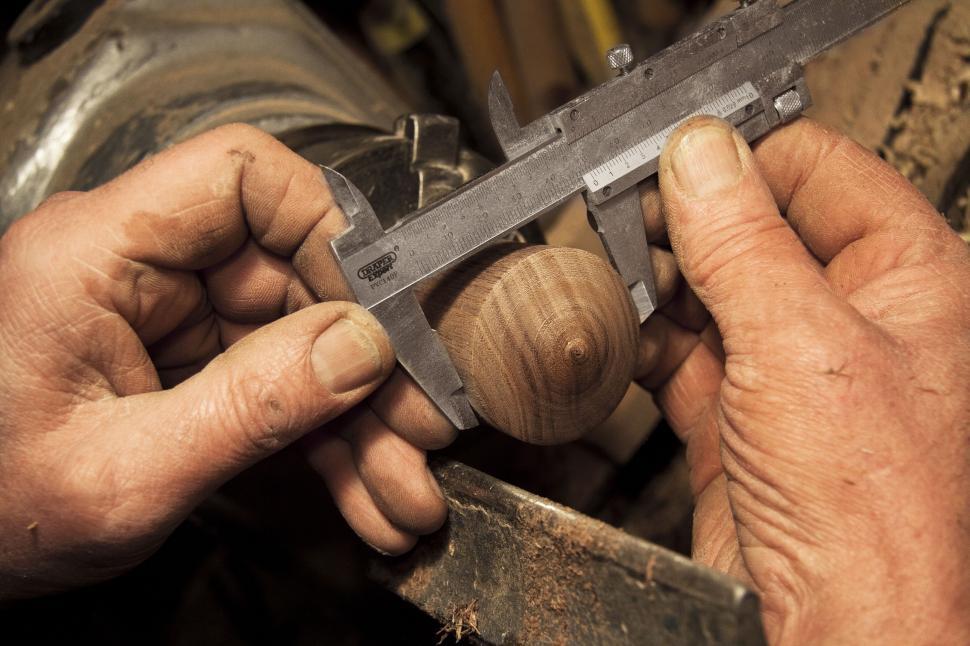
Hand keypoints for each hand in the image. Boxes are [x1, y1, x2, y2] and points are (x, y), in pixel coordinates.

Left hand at [0, 124, 453, 598]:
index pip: (239, 176)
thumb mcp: (125, 474)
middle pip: (291, 274)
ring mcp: (167, 319)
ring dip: (357, 415)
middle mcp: (138, 269)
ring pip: (298, 338)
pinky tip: (361, 486)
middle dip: (364, 362)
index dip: (326, 227)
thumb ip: (248, 409)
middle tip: (418, 426)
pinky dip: (324, 437)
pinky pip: (277, 382)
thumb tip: (360, 348)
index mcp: (95, 252)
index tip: (382, 306)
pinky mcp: (186, 366)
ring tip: (400, 484)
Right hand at [636, 117, 969, 643]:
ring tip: (619, 272)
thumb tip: (699, 155)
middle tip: (632, 216)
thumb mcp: (797, 343)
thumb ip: (741, 241)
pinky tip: (624, 329)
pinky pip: (682, 354)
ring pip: (711, 291)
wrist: (828, 626)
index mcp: (906, 278)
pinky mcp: (739, 418)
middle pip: (755, 230)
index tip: (676, 157)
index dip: (745, 158)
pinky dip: (646, 340)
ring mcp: (789, 369)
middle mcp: (850, 318)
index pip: (818, 171)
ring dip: (660, 282)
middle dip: (689, 225)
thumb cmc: (868, 509)